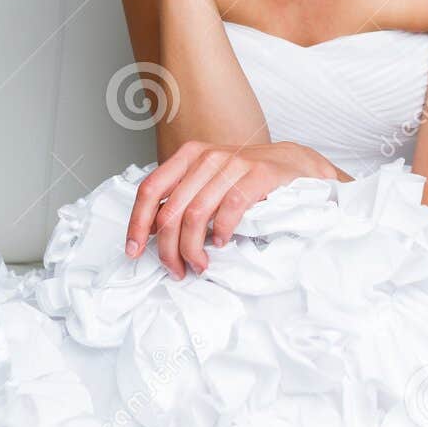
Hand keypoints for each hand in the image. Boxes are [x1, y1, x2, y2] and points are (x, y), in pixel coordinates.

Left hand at [125, 140, 334, 277]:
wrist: (294, 164)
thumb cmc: (247, 178)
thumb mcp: (209, 180)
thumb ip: (183, 198)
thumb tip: (153, 232)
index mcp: (188, 156)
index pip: (150, 190)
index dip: (137, 223)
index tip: (134, 251)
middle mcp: (207, 157)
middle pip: (171, 211)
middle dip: (168, 249)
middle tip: (176, 270)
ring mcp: (233, 164)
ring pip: (195, 215)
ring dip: (192, 249)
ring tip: (199, 265)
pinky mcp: (257, 175)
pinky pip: (229, 210)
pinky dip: (221, 233)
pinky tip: (222, 243)